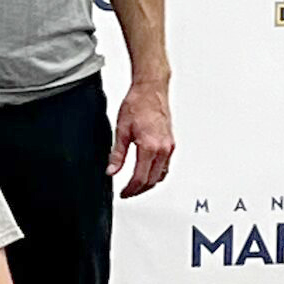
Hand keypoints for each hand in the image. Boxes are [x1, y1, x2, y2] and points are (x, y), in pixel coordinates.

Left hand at [107, 81, 173, 198]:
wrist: (150, 90)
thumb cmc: (137, 104)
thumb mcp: (121, 130)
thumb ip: (117, 154)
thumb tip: (111, 170)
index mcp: (150, 146)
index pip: (140, 178)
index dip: (130, 189)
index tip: (123, 193)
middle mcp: (163, 148)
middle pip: (153, 180)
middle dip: (139, 190)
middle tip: (128, 192)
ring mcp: (169, 146)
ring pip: (162, 175)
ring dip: (149, 183)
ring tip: (136, 185)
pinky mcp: (171, 143)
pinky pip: (166, 165)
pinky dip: (158, 173)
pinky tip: (148, 172)